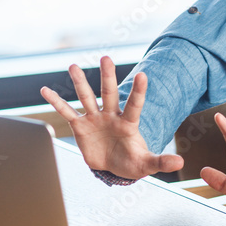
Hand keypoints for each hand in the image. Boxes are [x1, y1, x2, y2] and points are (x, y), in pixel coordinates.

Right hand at [39, 57, 182, 179]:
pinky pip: (67, 112)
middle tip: (107, 57)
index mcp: (129, 123)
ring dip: (80, 82)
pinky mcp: (81, 126)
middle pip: (110, 93)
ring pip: (86, 97)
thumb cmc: (132, 162)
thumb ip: (161, 161)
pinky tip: (45, 90)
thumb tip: (180, 163)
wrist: (113, 167)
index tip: (143, 75)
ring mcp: (95, 119)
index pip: (134, 105)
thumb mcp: (146, 164)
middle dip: (108, 76)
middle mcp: (111, 116)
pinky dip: (56, 102)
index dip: (138, 91)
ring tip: (72, 66)